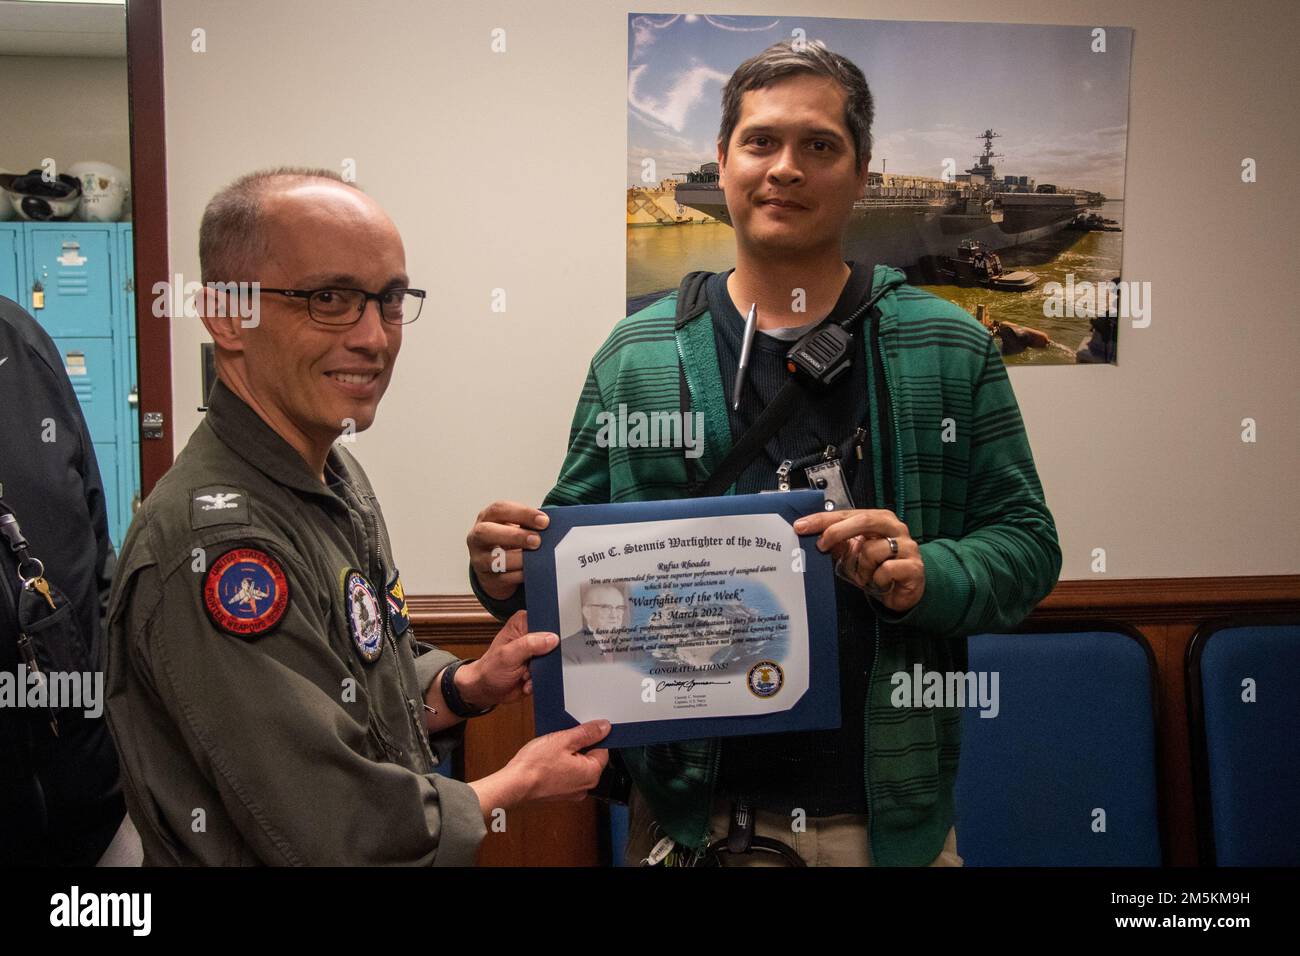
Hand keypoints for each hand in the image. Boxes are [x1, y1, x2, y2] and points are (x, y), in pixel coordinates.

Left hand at [456, 611, 555, 708]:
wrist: (486, 689)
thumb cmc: (489, 670)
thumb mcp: (508, 655)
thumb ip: (530, 644)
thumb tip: (552, 638)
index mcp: (521, 624)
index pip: (543, 621)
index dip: (547, 635)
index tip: (540, 649)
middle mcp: (529, 635)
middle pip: (550, 643)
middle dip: (543, 659)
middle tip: (529, 665)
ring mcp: (534, 651)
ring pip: (550, 660)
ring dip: (539, 672)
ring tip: (524, 674)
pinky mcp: (537, 666)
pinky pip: (547, 672)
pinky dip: (537, 680)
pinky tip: (525, 681)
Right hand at [467, 500, 548, 600]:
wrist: (494, 566)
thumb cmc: (508, 539)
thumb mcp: (514, 526)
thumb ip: (527, 524)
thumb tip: (548, 525)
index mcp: (487, 518)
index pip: (499, 509)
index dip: (522, 513)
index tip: (544, 521)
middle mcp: (477, 537)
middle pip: (487, 532)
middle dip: (514, 536)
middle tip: (537, 541)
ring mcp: (479, 558)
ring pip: (492, 559)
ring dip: (517, 558)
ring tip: (535, 558)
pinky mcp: (486, 578)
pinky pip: (501, 578)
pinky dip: (518, 575)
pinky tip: (530, 571)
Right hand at [469, 720, 610, 815]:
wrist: (514, 785)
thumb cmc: (535, 766)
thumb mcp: (563, 739)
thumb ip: (587, 733)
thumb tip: (604, 727)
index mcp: (591, 774)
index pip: (603, 749)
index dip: (591, 736)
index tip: (578, 731)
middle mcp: (585, 787)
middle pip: (590, 758)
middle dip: (578, 746)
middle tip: (561, 740)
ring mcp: (572, 792)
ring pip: (576, 766)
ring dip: (567, 756)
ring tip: (552, 750)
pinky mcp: (559, 794)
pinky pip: (566, 775)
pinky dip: (559, 766)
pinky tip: (547, 760)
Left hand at [794, 508, 924, 613]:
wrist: (905, 591)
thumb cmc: (879, 569)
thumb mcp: (855, 554)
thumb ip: (839, 543)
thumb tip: (815, 536)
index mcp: (879, 519)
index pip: (847, 513)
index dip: (823, 520)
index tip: (802, 526)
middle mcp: (894, 528)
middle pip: (863, 520)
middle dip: (837, 531)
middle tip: (821, 545)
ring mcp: (906, 546)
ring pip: (872, 550)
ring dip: (861, 568)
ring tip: (866, 576)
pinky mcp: (913, 566)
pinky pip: (886, 570)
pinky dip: (877, 579)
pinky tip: (881, 582)